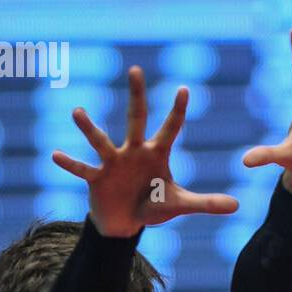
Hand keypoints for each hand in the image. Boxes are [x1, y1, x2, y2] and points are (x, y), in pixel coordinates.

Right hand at [52, 66, 238, 236]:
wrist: (125, 221)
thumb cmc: (153, 206)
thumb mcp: (179, 205)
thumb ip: (206, 203)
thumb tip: (237, 206)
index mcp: (156, 153)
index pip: (171, 128)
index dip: (178, 110)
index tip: (184, 88)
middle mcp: (134, 151)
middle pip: (136, 119)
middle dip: (137, 96)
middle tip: (137, 69)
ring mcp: (113, 163)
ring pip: (102, 141)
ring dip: (90, 129)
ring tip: (77, 112)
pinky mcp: (96, 179)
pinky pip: (83, 169)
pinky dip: (70, 164)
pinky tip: (55, 155)